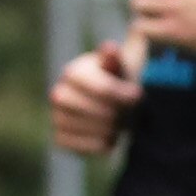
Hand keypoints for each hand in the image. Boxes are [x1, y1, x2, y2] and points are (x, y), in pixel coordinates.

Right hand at [46, 41, 141, 155]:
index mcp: (74, 72)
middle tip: (128, 112)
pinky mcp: (60, 138)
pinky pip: (81, 147)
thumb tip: (110, 48)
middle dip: (119, 113)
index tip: (138, 96)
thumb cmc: (119, 81)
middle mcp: (59, 94)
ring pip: (92, 131)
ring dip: (113, 130)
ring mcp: (57, 117)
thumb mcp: (121, 67)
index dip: (125, 95)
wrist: (112, 103)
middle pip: (98, 112)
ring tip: (119, 123)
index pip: (103, 89)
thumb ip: (116, 60)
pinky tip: (109, 136)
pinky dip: (100, 145)